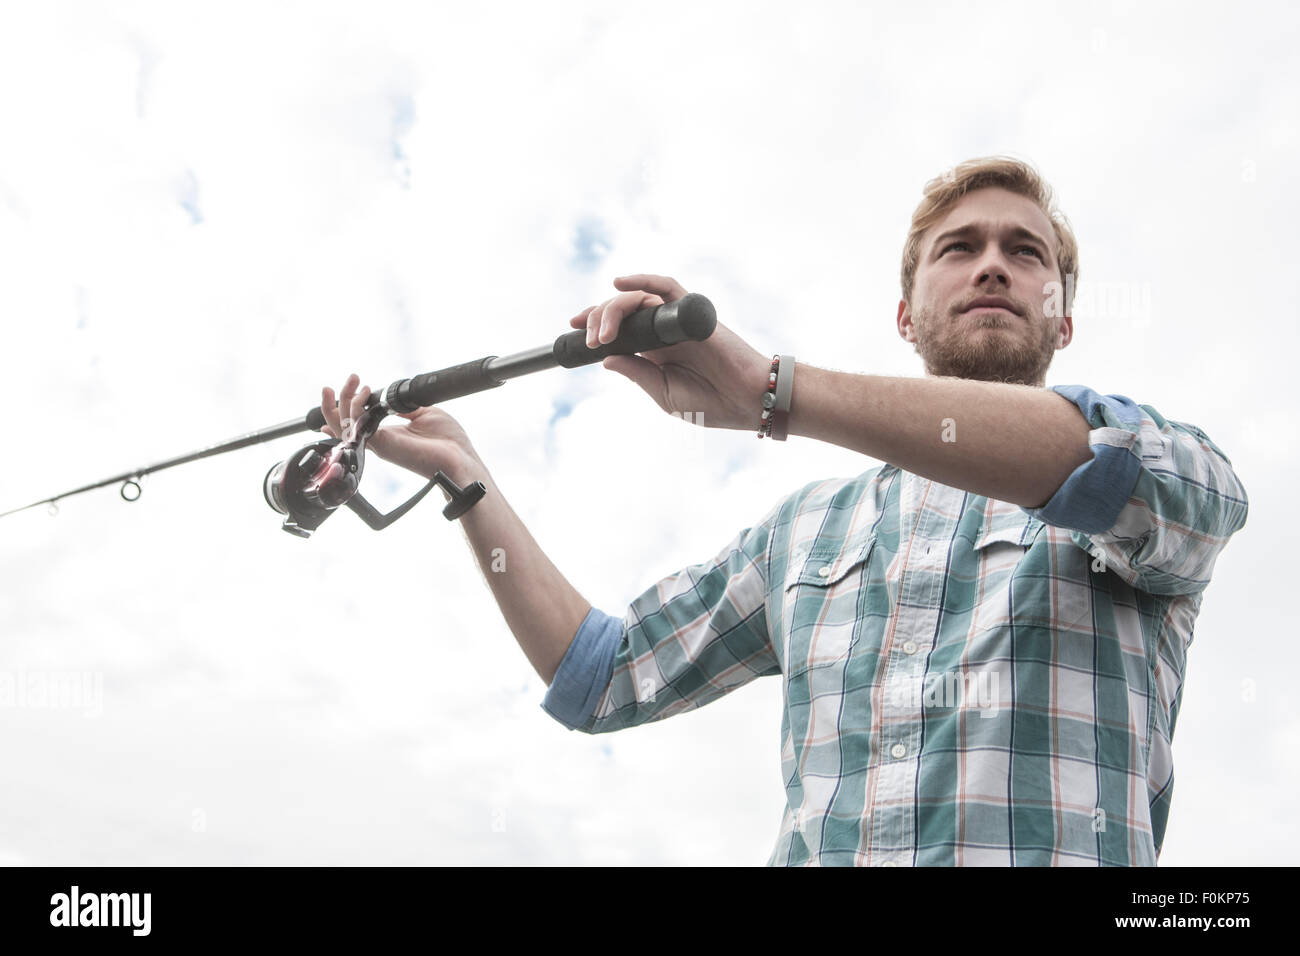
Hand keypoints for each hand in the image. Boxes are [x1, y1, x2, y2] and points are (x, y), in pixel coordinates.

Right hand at [320, 373, 481, 482]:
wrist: (461, 458)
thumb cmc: (448, 441)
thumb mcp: (423, 413)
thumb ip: (403, 407)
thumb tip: (391, 398)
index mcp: (387, 434)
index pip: (353, 426)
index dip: (338, 413)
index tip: (336, 393)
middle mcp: (378, 441)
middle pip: (341, 425)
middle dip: (337, 400)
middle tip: (352, 378)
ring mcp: (378, 444)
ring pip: (342, 426)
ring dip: (344, 400)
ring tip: (355, 382)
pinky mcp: (382, 445)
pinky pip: (357, 427)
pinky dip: (355, 408)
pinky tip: (364, 394)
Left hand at [573, 274, 769, 430]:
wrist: (746, 402)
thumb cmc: (710, 403)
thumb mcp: (663, 393)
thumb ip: (636, 372)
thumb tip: (605, 358)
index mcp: (653, 352)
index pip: (619, 329)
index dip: (594, 325)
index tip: (573, 330)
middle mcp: (662, 331)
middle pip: (623, 311)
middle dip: (597, 318)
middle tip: (588, 339)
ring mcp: (677, 320)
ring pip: (638, 298)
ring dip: (613, 309)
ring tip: (601, 333)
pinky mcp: (693, 313)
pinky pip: (668, 287)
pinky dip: (645, 281)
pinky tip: (621, 282)